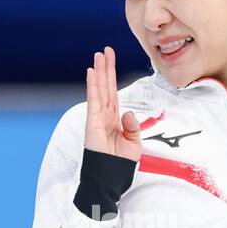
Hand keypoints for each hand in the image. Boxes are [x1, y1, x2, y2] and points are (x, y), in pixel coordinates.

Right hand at [84, 46, 141, 162]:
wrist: (111, 176)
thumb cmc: (120, 163)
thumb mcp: (134, 143)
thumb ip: (133, 126)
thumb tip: (127, 113)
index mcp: (115, 119)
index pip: (114, 93)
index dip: (112, 77)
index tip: (111, 61)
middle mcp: (105, 115)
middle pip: (106, 86)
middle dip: (106, 68)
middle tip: (105, 50)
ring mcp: (98, 117)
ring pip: (100, 89)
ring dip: (99, 72)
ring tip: (98, 55)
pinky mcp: (92, 122)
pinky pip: (94, 100)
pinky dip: (93, 85)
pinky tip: (92, 72)